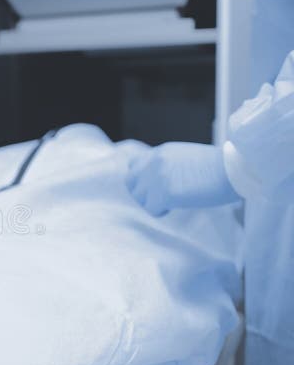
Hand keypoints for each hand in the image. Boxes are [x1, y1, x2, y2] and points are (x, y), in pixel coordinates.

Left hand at [126, 142, 240, 215]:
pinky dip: (161, 212)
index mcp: (160, 152)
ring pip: (139, 198)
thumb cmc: (218, 166)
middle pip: (130, 182)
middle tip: (158, 198)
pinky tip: (174, 208)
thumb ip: (167, 165)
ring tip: (168, 203)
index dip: (140, 178)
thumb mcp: (185, 157)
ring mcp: (157, 178)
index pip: (133, 164)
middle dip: (141, 192)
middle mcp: (154, 162)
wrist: (233, 168)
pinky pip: (151, 209)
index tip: (153, 186)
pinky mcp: (165, 193)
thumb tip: (161, 180)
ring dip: (151, 203)